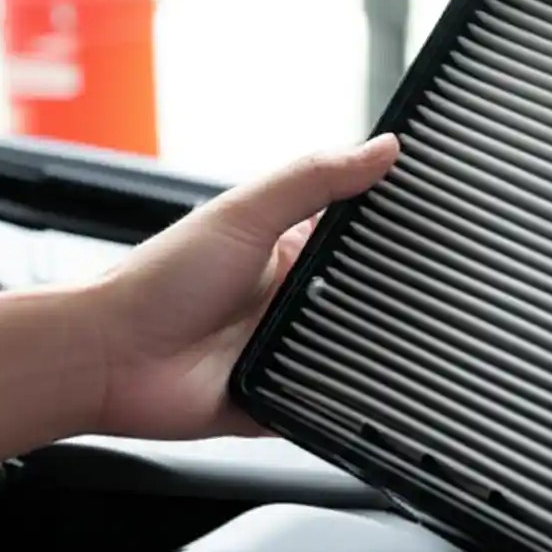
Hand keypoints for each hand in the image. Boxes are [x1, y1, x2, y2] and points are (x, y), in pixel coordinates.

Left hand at [80, 134, 399, 438]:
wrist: (109, 358)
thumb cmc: (159, 280)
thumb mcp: (244, 213)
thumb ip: (313, 178)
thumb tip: (383, 148)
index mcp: (285, 249)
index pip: (355, 235)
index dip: (390, 231)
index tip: (442, 224)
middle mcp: (290, 299)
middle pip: (363, 299)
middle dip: (390, 300)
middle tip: (430, 295)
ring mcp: (286, 350)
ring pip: (355, 353)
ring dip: (370, 351)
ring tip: (405, 344)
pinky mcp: (281, 398)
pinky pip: (328, 403)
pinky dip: (345, 401)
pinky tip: (371, 392)